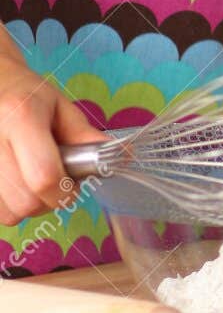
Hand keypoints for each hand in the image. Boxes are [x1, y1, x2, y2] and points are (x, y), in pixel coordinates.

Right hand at [0, 52, 103, 224]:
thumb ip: (85, 136)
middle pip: (26, 202)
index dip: (65, 190)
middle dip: (50, 200)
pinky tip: (17, 183)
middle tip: (56, 181)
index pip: (44, 176)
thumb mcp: (62, 108)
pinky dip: (11, 206)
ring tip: (33, 180)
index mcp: (20, 118)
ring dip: (29, 206)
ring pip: (9, 213)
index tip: (74, 184)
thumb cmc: (30, 99)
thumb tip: (121, 156)